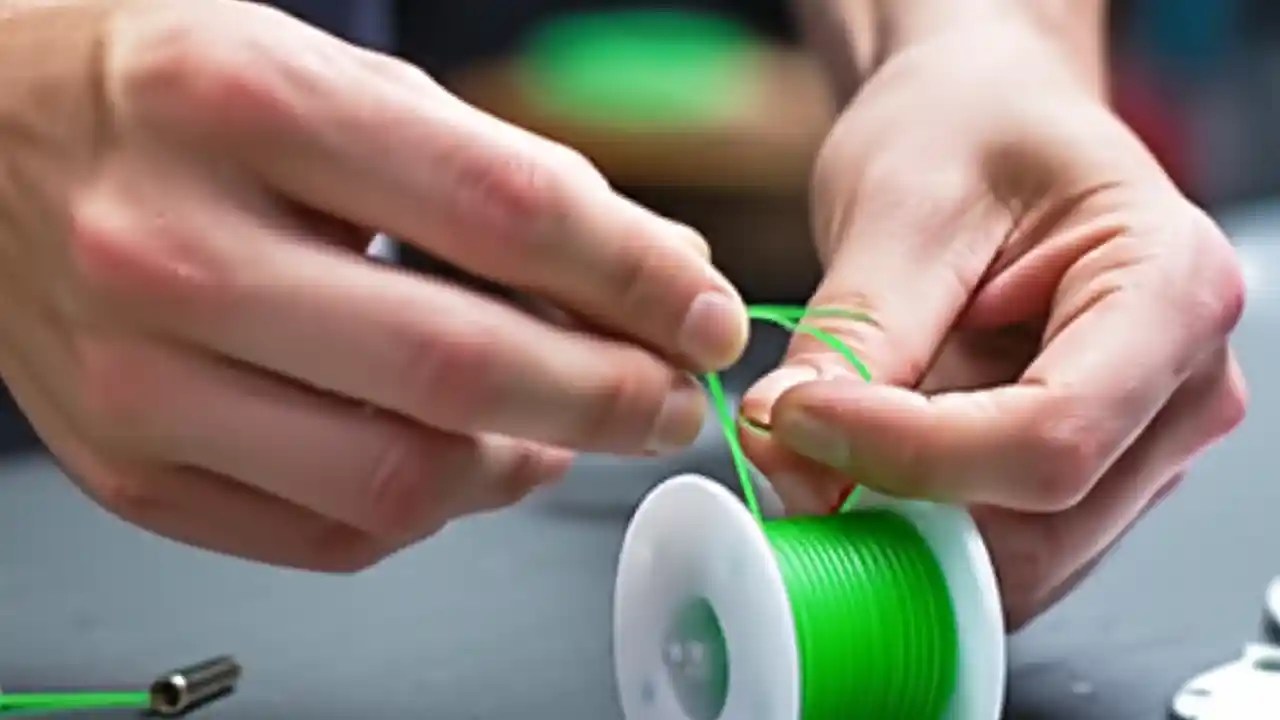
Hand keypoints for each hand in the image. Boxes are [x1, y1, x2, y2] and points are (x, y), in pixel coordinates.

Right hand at [0, 1, 747, 569]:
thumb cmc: (182, 98)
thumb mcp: (340, 84)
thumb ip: (500, 177)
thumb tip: (652, 277)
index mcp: (245, 104)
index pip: (504, 209)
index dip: (637, 278)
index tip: (706, 316)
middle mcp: (174, 247)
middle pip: (460, 368)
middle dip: (610, 398)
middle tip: (670, 399)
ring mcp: (139, 377)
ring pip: (400, 478)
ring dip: (528, 467)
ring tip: (569, 431)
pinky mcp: (130, 468)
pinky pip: (331, 533)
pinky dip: (433, 508)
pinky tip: (463, 458)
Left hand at [740, 25, 1246, 627]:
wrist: (983, 122)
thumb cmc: (966, 130)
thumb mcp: (900, 210)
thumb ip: (855, 337)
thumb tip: (789, 449)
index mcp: (1170, 289)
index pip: (1050, 435)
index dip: (909, 454)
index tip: (794, 420)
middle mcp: (1180, 386)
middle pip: (1042, 520)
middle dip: (897, 506)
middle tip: (789, 451)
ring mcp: (1137, 444)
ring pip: (1019, 557)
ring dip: (900, 524)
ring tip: (824, 439)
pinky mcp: (1083, 477)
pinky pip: (998, 547)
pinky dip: (913, 525)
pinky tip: (859, 461)